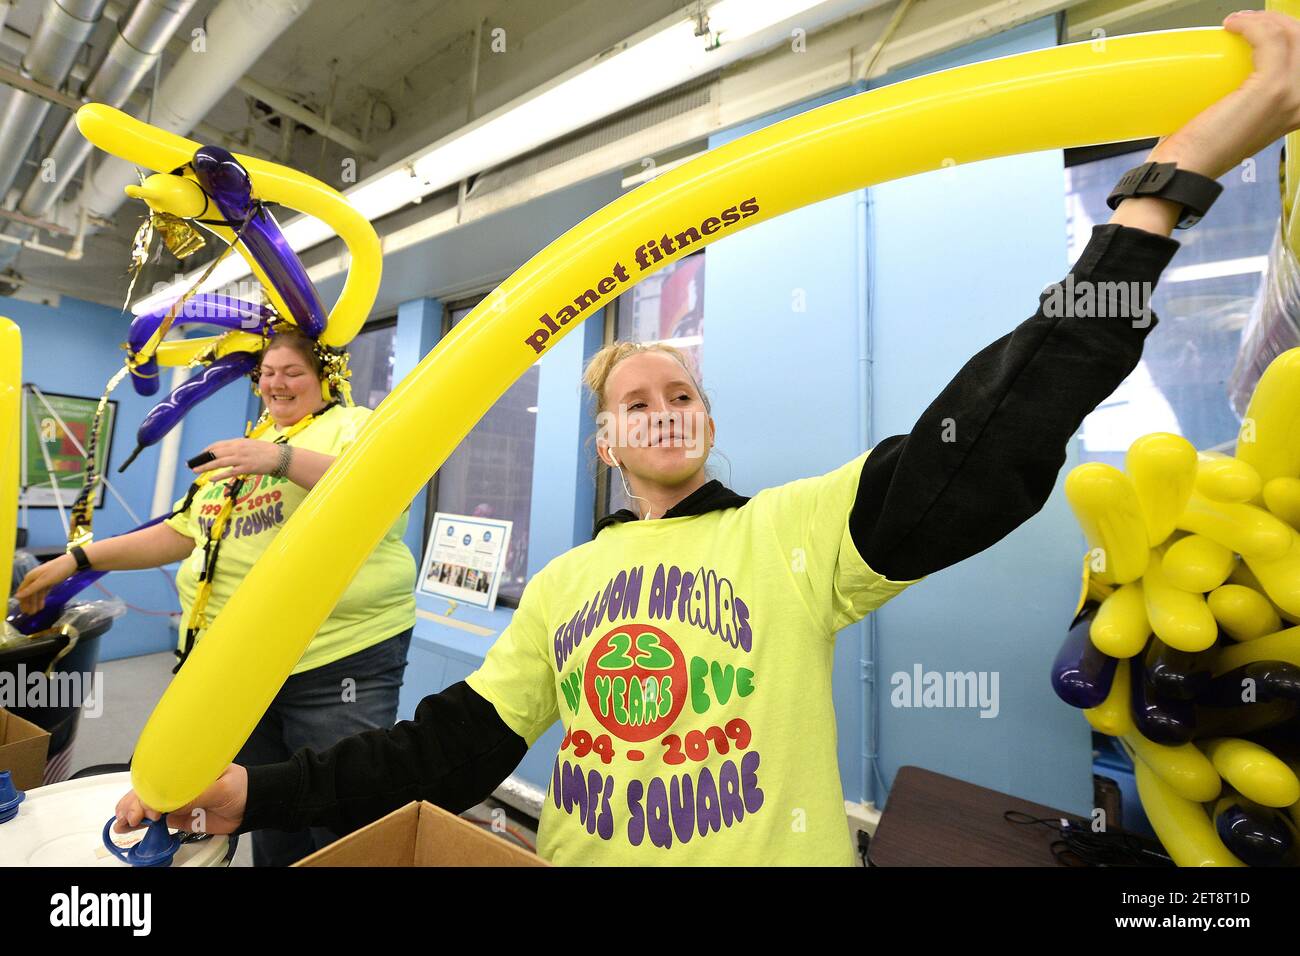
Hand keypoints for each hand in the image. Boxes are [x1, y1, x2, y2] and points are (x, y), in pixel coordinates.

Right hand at [13, 553, 75, 614]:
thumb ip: (31, 589)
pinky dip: (42, 598)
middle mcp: (34, 578)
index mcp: (30, 577)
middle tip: (31, 614)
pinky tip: (42, 605)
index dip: (22, 601)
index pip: (22, 591)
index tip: (23, 611)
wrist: (72, 563)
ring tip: (36, 611)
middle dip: (29, 603)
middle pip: (29, 593)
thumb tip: (17, 596)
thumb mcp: (44, 581)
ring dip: (36, 602)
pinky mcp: (49, 581)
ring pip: (36, 593)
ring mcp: (42, 580)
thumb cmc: (57, 570)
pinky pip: (43, 591)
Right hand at [113, 764, 247, 836]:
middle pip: (148, 790)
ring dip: (131, 812)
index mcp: (188, 768)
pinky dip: (140, 824)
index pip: (159, 774)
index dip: (147, 788)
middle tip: (134, 817)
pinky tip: (127, 827)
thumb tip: (171, 806)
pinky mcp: (177, 816)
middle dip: (135, 803)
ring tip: (125, 822)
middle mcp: (177, 783)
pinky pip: (155, 820)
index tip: (145, 804)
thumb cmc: (242, 787)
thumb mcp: (222, 787)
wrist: (252, 807)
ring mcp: (176, 800)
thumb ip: (198, 795)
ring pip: (146, 805)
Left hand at [192, 438, 281, 482]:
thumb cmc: (266, 451)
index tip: (200, 455)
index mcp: (238, 442)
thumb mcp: (250, 445)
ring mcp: (241, 458)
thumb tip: (227, 453)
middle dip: (202, 459)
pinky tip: (211, 479)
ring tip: (196, 471)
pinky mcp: (246, 467)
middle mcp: (237, 449)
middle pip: (215, 453)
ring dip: (206, 467)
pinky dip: (219, 476)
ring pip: (219, 462)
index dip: (207, 450)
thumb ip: (238, 448)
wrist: (280, 457)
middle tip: (191, 464)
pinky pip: (229, 472)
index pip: (218, 445)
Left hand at [1158, 11, 1299, 178]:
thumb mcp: (1240, 122)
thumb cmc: (1203, 150)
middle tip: (1245, 23)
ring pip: (1291, 35)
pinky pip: (1270, 39)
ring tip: (1235, 23)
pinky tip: (1232, 25)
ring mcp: (1292, 95)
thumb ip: (1248, 102)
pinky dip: (1251, 25)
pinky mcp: (1271, 89)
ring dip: (1263, 20)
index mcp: (1299, 110)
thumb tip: (1231, 77)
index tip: (1262, 28)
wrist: (1187, 170)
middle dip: (1277, 22)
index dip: (1290, 35)